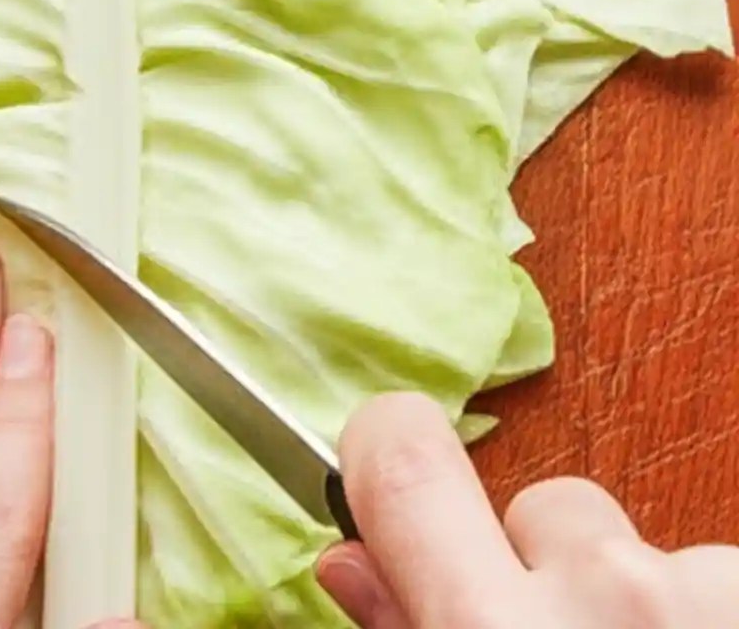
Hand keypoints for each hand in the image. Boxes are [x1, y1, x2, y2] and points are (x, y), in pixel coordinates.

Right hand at [317, 393, 738, 627]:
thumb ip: (401, 627)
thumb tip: (349, 562)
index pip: (405, 457)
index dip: (384, 440)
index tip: (378, 453)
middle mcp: (606, 590)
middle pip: (549, 505)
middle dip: (543, 560)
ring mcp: (706, 591)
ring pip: (641, 551)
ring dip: (632, 603)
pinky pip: (718, 582)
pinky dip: (703, 620)